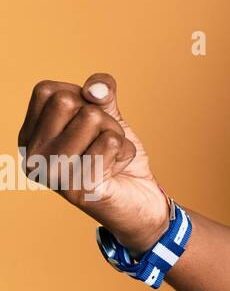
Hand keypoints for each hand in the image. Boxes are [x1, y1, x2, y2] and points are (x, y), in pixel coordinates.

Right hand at [18, 73, 170, 254]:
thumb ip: (100, 91)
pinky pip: (111, 142)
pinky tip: (115, 171)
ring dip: (115, 133)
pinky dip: (125, 151)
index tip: (87, 125)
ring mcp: (52, 174)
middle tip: (102, 141)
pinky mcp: (78, 188)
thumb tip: (94, 90)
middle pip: (68, 100)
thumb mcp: (108, 114)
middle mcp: (32, 157)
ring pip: (93, 117)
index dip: (80, 98)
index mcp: (30, 137)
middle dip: (100, 115)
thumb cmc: (115, 154)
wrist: (138, 199)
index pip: (48, 91)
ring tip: (108, 157)